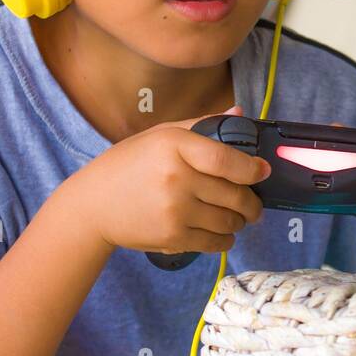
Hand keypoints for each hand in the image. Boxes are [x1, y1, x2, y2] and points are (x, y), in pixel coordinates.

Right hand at [70, 104, 267, 255]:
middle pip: (234, 194)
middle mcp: (177, 178)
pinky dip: (225, 239)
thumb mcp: (160, 134)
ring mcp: (175, 211)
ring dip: (239, 221)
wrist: (92, 205)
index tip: (262, 172)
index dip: (252, 169)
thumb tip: (240, 113)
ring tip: (237, 217)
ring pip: (229, 221)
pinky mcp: (172, 238)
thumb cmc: (128, 164)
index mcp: (175, 146)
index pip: (227, 159)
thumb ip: (202, 124)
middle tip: (255, 205)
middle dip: (252, 203)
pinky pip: (214, 242)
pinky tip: (222, 232)